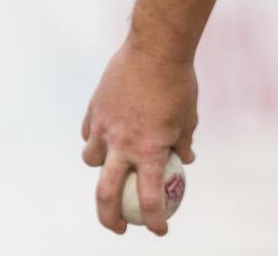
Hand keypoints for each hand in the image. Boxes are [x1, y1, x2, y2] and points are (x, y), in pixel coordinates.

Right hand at [81, 39, 198, 234]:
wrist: (155, 47)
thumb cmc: (179, 82)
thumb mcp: (189, 117)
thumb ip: (184, 142)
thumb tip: (186, 160)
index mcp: (149, 150)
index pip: (149, 198)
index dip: (155, 220)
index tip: (159, 230)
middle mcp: (122, 144)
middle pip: (106, 195)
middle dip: (110, 218)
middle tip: (120, 227)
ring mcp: (104, 127)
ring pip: (91, 160)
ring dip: (100, 168)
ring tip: (111, 165)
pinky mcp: (94, 109)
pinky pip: (89, 133)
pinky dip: (95, 140)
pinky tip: (104, 137)